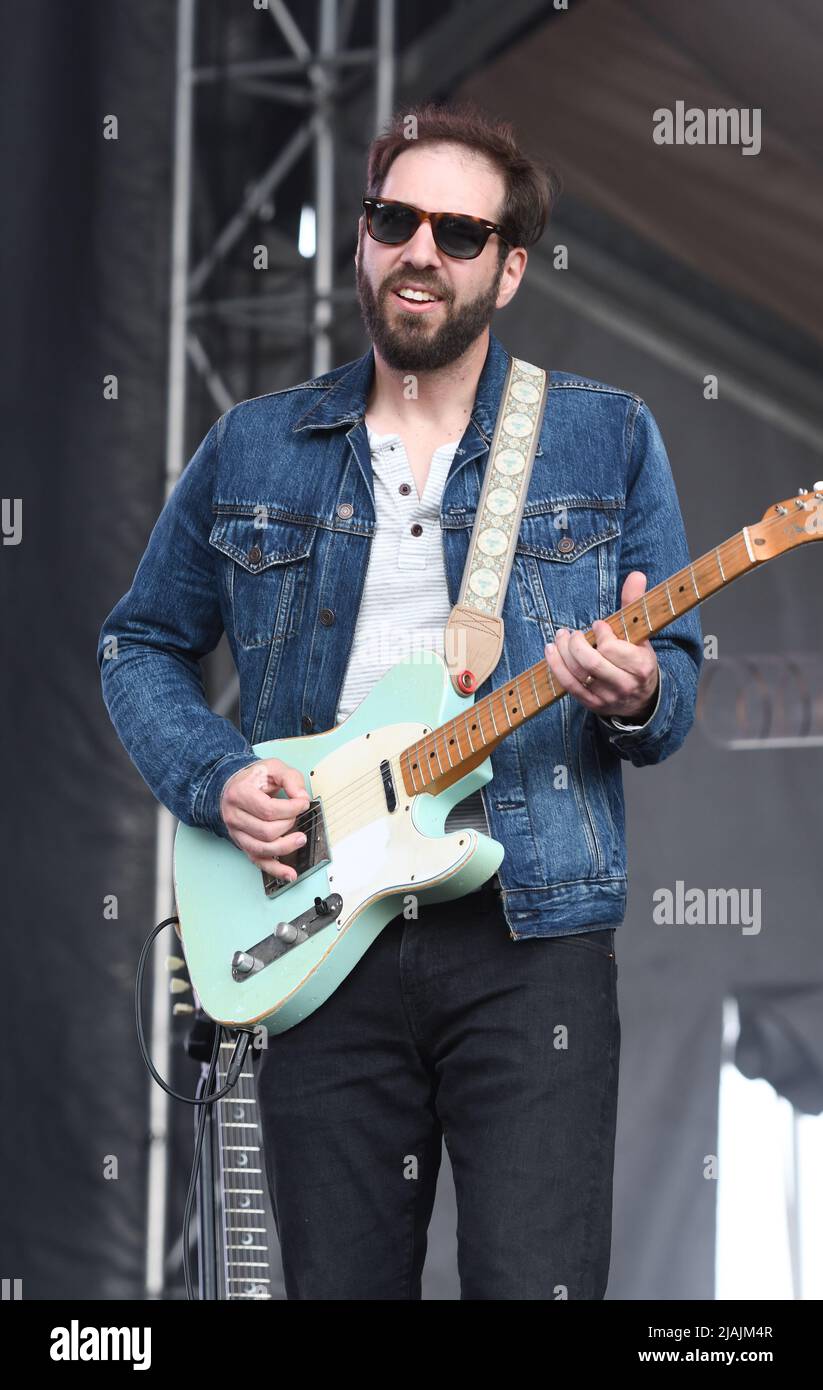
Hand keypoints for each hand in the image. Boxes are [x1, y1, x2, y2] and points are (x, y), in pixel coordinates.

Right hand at [220, 757, 310, 881]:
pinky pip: (258, 861)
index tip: (303, 803)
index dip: (291, 809)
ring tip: (301, 839)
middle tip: (297, 815)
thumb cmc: (253, 779)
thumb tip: (302, 797)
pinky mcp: (243, 844)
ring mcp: (237, 833)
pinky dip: (275, 870)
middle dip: (288, 824)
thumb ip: (290, 778)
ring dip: (286, 847)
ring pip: (262, 848)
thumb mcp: (273, 768)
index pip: (268, 810)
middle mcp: (234, 816)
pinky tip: (289, 873)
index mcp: (240, 794)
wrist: (232, 787)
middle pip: (266, 831)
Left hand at [544, 571, 659, 720]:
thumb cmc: (637, 659)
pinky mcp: (591, 704)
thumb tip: (636, 574)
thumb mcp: (641, 634)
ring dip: (562, 652)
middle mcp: (624, 684)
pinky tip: (550, 650)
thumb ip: (636, 604)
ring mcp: (607, 697)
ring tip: (560, 636)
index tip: (598, 625)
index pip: (612, 648)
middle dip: (576, 643)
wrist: (641, 698)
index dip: (600, 632)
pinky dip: (555, 666)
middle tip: (571, 632)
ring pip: (577, 673)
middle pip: (591, 662)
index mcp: (641, 665)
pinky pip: (568, 685)